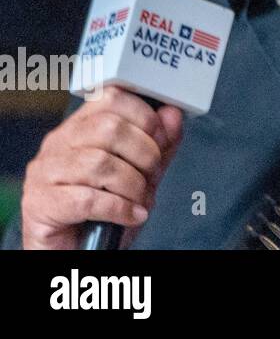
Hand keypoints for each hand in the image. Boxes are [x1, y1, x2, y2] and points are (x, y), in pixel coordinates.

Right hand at [20, 85, 183, 248]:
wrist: (75, 248)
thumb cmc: (105, 208)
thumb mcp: (141, 172)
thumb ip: (159, 144)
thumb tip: (173, 114)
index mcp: (80, 127)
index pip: (112, 98)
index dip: (145, 116)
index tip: (160, 138)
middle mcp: (58, 143)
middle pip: (109, 129)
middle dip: (144, 154)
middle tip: (151, 176)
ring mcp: (45, 172)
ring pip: (100, 163)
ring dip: (132, 185)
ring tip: (140, 200)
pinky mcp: (40, 203)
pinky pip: (88, 199)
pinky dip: (119, 208)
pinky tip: (131, 215)